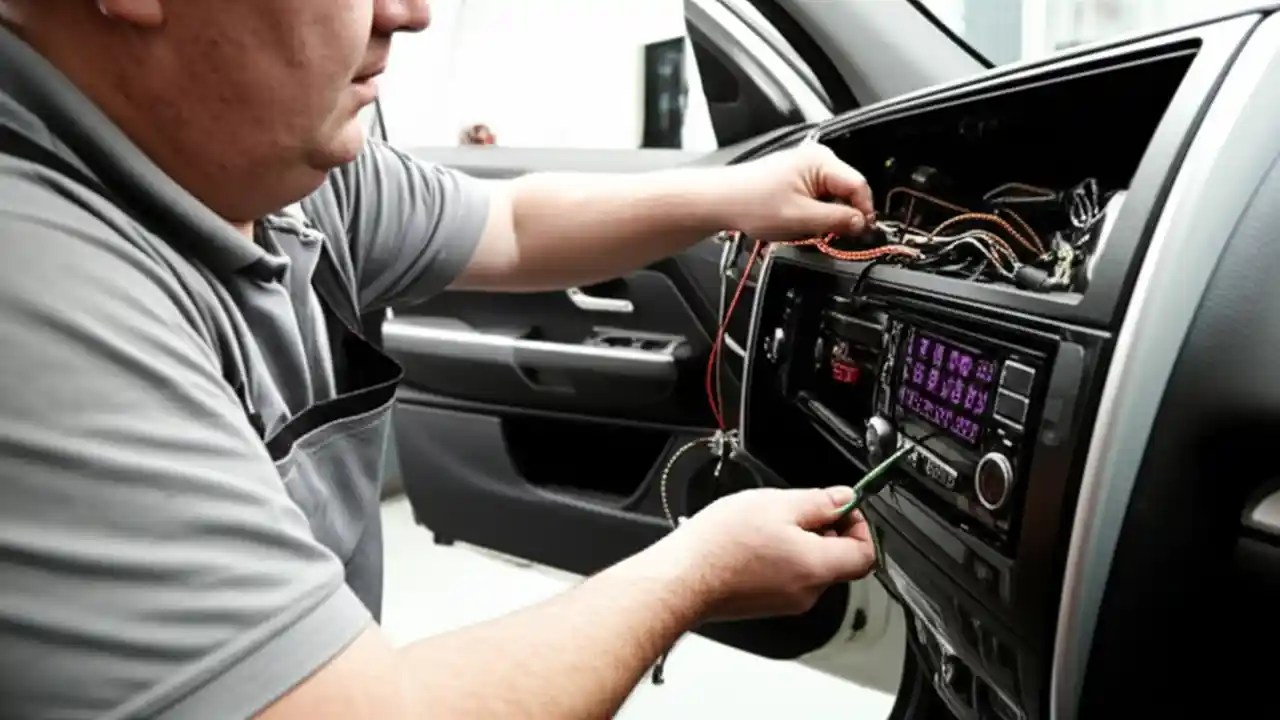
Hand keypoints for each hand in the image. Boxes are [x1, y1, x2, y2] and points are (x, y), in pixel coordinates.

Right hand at [641, 486, 878, 621]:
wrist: (681, 579)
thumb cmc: (720, 545)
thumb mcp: (776, 504)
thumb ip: (819, 502)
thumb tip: (844, 499)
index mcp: (818, 566)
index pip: (867, 553)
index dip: (860, 525)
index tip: (842, 507)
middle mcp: (808, 592)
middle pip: (839, 560)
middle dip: (828, 530)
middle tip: (800, 508)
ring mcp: (787, 602)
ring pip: (812, 567)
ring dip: (801, 541)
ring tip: (768, 523)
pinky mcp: (767, 605)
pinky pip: (789, 577)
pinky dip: (782, 557)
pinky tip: (755, 541)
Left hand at [720, 144, 874, 241]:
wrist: (721, 201)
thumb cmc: (752, 203)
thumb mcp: (801, 218)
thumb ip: (837, 220)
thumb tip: (862, 223)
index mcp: (822, 161)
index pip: (859, 186)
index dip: (863, 212)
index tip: (861, 233)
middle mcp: (818, 159)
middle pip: (848, 192)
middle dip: (840, 216)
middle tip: (825, 235)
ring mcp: (807, 168)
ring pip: (833, 198)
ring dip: (823, 217)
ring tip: (801, 226)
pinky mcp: (797, 178)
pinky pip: (818, 199)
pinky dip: (811, 214)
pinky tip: (794, 221)